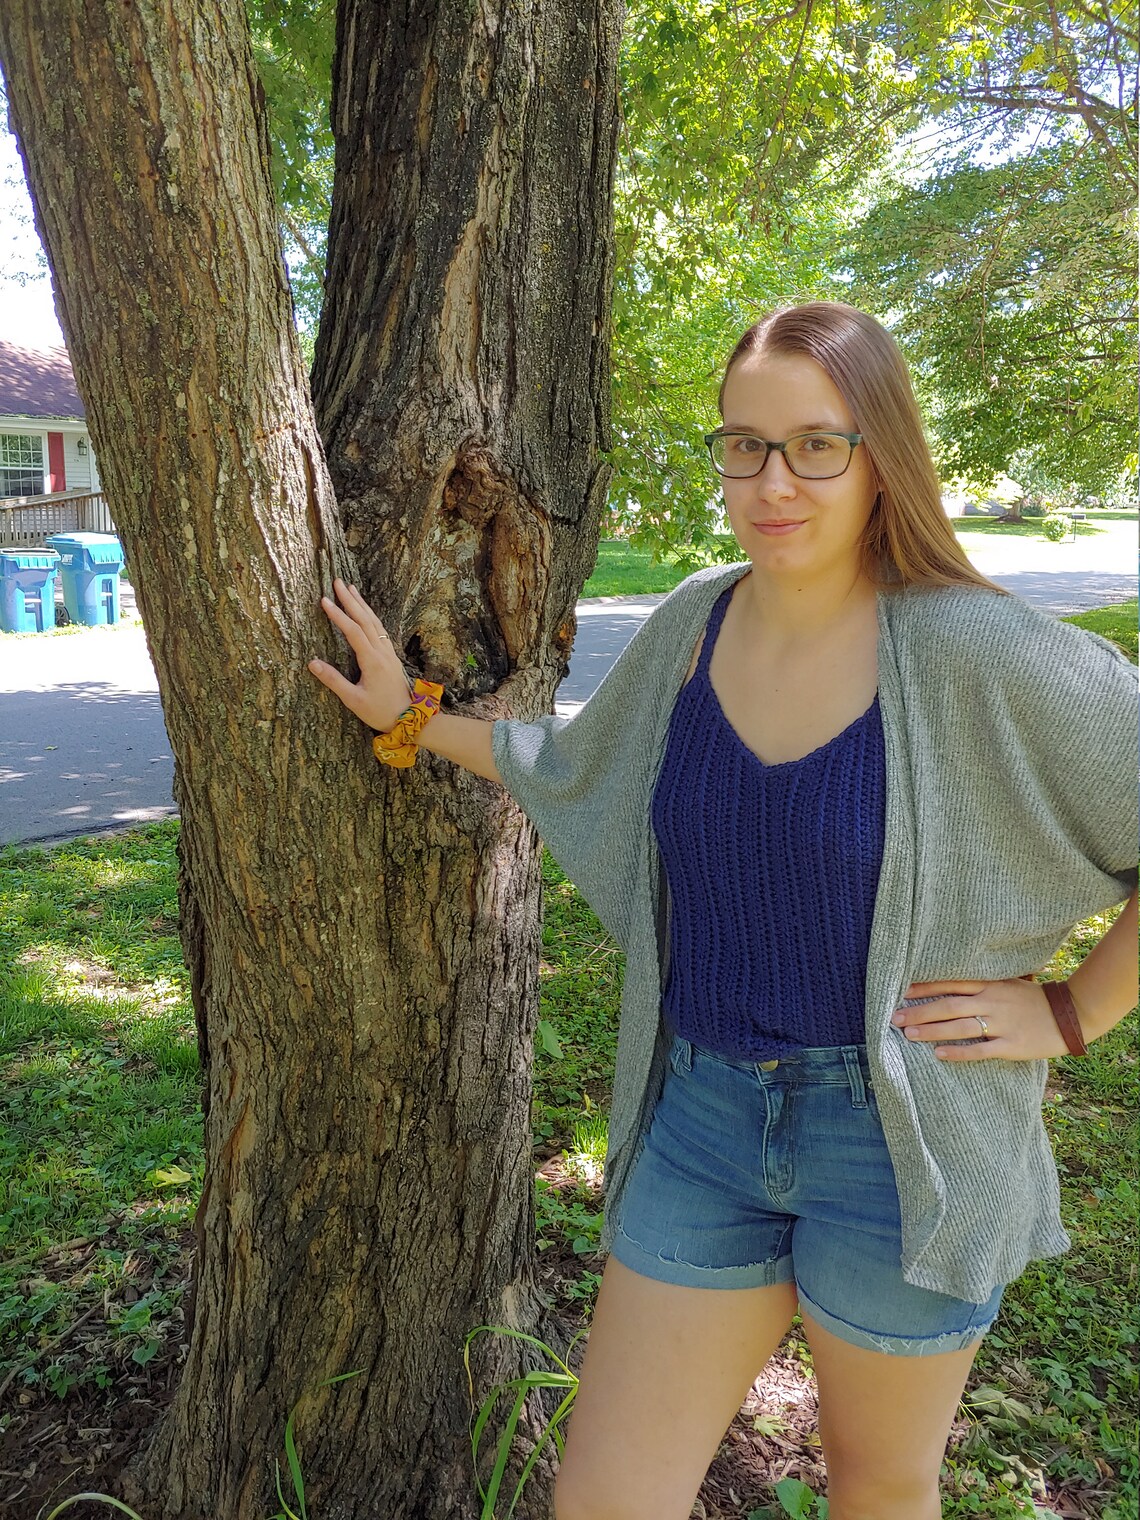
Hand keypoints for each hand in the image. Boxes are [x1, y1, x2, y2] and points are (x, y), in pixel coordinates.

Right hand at [308, 578, 412, 731]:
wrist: (410, 718)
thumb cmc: (380, 712)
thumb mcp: (353, 700)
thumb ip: (333, 681)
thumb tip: (312, 663)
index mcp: (372, 661)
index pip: (353, 631)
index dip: (338, 615)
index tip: (324, 600)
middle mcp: (382, 652)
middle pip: (365, 620)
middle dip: (351, 600)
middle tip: (337, 582)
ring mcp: (389, 653)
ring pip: (375, 622)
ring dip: (362, 604)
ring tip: (351, 589)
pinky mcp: (391, 657)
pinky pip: (380, 629)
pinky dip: (370, 616)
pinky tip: (365, 611)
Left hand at [892, 978, 1072, 1060]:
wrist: (1070, 1015)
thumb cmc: (1034, 999)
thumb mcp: (1008, 983)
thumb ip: (982, 983)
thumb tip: (950, 984)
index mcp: (990, 985)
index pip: (950, 984)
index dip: (924, 987)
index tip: (900, 991)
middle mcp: (992, 1002)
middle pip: (948, 1006)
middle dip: (919, 1012)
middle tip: (895, 1018)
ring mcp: (1001, 1024)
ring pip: (959, 1027)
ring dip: (931, 1031)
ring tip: (909, 1035)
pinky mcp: (1011, 1046)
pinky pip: (980, 1050)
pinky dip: (958, 1051)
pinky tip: (939, 1054)